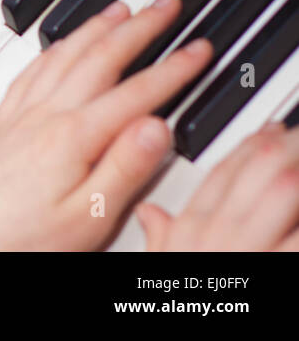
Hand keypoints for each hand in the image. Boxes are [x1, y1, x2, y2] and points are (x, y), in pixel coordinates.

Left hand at [0, 0, 211, 250]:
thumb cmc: (25, 241)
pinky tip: (60, 43)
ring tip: (121, 8)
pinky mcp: (2, 122)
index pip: (136, 92)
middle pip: (99, 58)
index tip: (198, 49)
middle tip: (166, 4)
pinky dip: (54, 47)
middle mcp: (44, 116)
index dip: (173, 68)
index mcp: (72, 138)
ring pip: (63, 55)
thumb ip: (124, 169)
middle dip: (139, 27)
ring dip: (95, 27)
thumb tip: (158, 126)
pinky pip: (31, 69)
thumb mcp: (89, 217)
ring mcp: (21, 115)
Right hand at [138, 123, 298, 249]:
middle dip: (284, 142)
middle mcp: (221, 230)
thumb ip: (160, 235)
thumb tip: (146, 212)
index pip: (222, 170)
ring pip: (284, 185)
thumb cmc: (184, 302)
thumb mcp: (163, 262)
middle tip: (297, 132)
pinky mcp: (282, 262)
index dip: (251, 143)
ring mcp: (252, 245)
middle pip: (257, 166)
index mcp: (191, 227)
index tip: (272, 128)